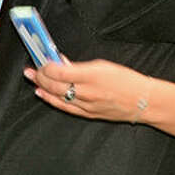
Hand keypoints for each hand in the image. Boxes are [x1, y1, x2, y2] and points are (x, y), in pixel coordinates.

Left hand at [27, 59, 157, 122]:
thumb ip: (81, 66)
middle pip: (55, 84)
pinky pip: (64, 107)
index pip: (60, 71)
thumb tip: (62, 63)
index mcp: (93, 74)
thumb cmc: (127, 80)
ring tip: (31, 78)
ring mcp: (87, 105)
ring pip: (57, 96)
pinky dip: (50, 100)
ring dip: (42, 86)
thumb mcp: (104, 65)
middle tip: (31, 69)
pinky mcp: (88, 114)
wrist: (143, 101)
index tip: (43, 60)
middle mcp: (88, 91)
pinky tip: (42, 93)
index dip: (47, 66)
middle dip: (40, 75)